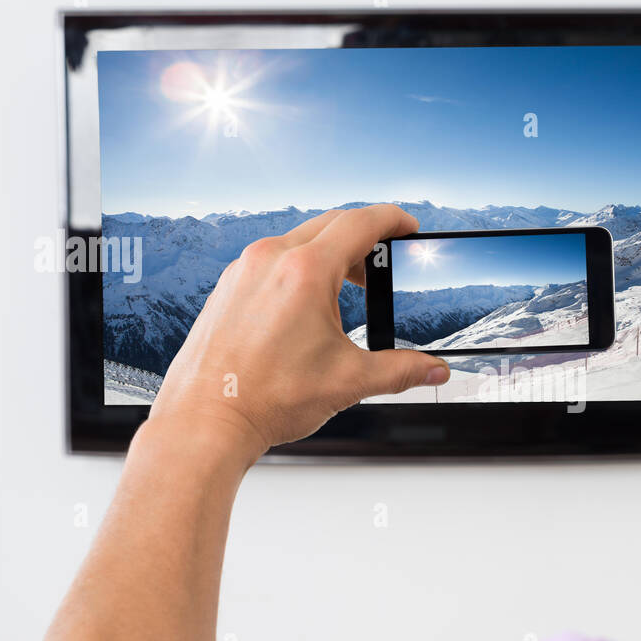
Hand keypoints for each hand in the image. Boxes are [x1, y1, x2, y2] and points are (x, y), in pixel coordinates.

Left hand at [147, 204, 449, 462]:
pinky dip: (298, 267)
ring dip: (330, 253)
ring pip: (298, 240)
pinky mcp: (227, 287)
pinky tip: (307, 303)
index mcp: (304, 272)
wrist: (206, 421)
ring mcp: (243, 271)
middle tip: (384, 262)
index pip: (360, 223)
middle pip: (330, 224)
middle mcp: (269, 260)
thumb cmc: (265, 400)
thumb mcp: (348, 381)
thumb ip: (400, 370)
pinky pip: (270, 260)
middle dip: (365, 238)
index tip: (407, 226)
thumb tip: (433, 370)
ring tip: (348, 287)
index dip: (392, 219)